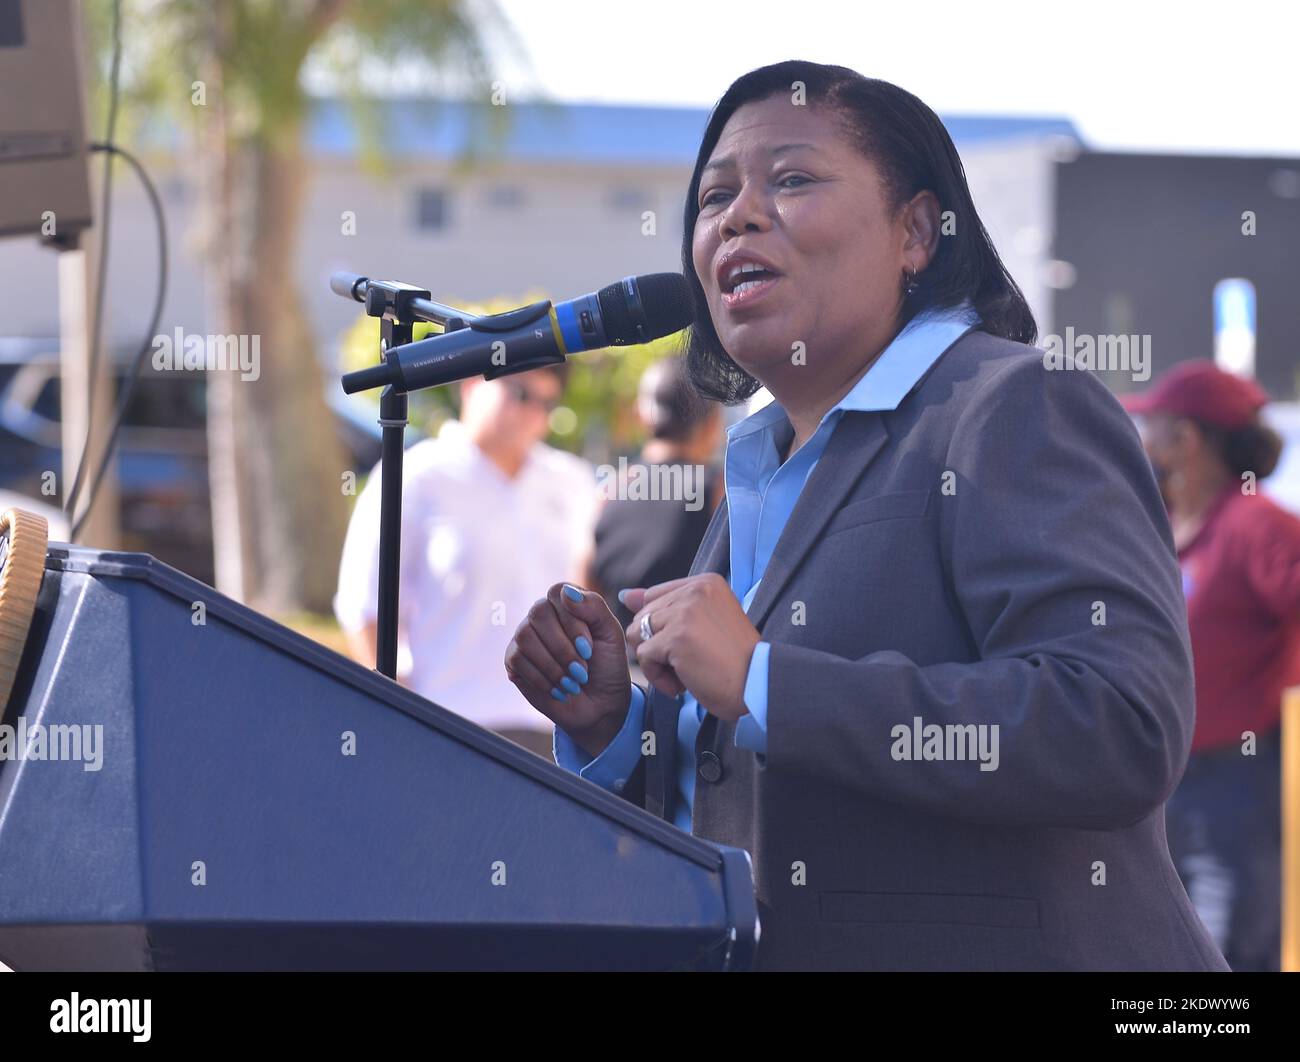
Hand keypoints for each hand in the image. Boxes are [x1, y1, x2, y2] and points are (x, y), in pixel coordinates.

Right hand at [504, 583, 631, 757]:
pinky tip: (558, 688)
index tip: (588, 649)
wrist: (601, 705)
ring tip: (572, 682)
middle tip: (581, 671)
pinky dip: (542, 678)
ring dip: (553, 665)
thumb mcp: (611, 634)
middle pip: (538, 613)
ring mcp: (526, 636)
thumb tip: (566, 593)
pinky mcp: (514, 660)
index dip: (572, 621)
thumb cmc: (608, 666)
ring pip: (526, 637)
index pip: (557, 593)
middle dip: (563, 648)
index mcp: (566, 603)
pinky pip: (517, 659)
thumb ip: (594, 607)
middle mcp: (542, 615)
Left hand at [622, 573, 760, 721]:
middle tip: (690, 663)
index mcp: (705, 582)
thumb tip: (624, 595)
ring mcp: (685, 612)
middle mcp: (695, 590)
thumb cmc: (735, 661)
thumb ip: (664, 605)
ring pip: (639, 635)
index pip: (655, 597)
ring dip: (656, 662)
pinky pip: (644, 656)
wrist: (758, 686)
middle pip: (643, 616)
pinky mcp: (676, 638)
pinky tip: (681, 685)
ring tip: (685, 673)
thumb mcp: (702, 624)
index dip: (661, 628)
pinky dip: (658, 676)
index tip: (689, 646)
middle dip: (657, 646)